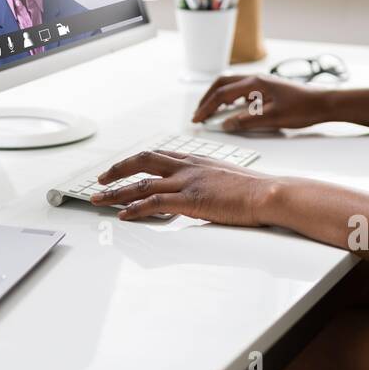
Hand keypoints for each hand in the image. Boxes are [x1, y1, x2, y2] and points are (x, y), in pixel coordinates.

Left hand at [91, 149, 279, 223]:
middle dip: (117, 171)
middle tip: (99, 180)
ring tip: (98, 199)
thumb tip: (200, 191)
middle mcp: (188, 166)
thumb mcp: (225, 177)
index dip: (135, 161)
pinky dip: (135, 208)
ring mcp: (188, 182)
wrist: (269, 193)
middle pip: (142, 161)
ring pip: (142, 184)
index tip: (120, 168)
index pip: (158, 154)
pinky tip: (123, 214)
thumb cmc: (254, 189)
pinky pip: (155, 202)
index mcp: (196, 159)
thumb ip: (207, 180)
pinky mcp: (191, 200)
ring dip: (116, 192)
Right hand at [190, 73, 329, 131]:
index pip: (222, 94)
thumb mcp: (273, 118)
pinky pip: (241, 88)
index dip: (207, 107)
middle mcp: (256, 78)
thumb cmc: (303, 109)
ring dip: (218, 96)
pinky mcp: (267, 86)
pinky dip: (230, 97)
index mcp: (255, 84)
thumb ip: (247, 121)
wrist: (325, 102)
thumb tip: (226, 124)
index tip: (197, 119)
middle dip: (207, 98)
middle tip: (199, 113)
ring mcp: (261, 81)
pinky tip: (232, 108)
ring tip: (211, 111)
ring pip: (231, 84)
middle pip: (222, 83)